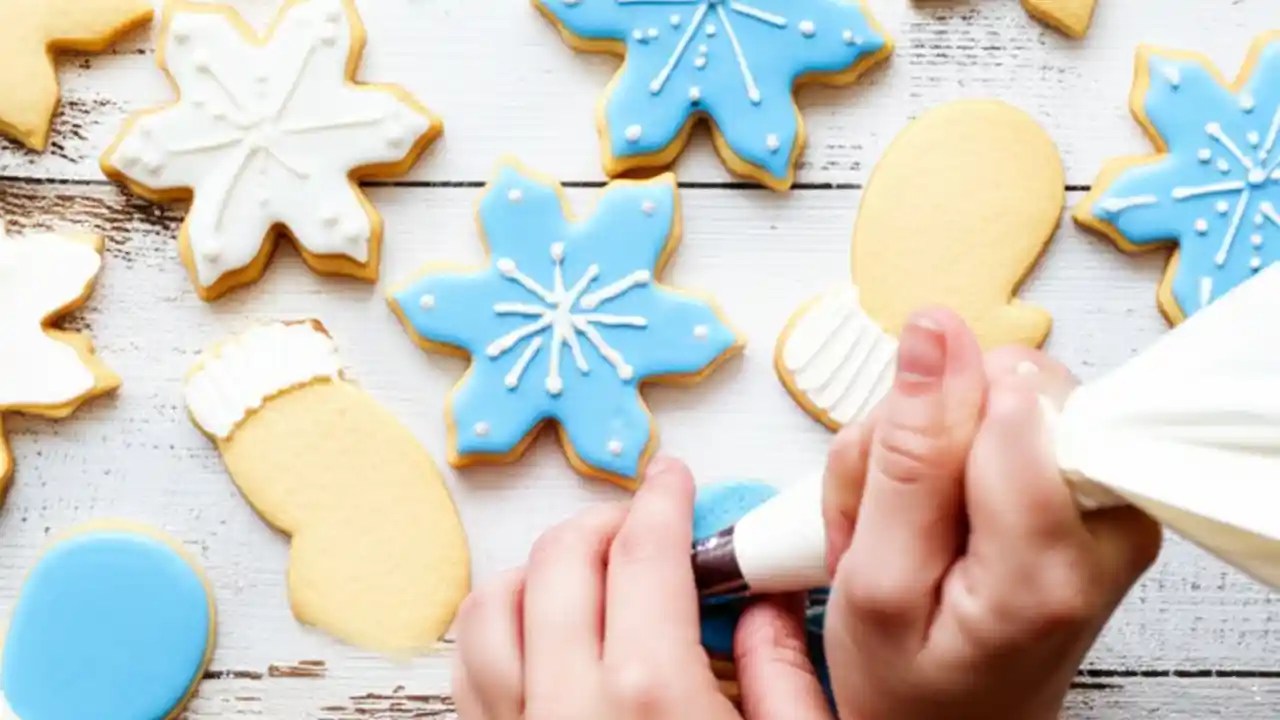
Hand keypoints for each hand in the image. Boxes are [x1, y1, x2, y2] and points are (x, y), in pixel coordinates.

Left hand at [453, 458, 833, 719]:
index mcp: (649, 695)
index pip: (643, 555)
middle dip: (604, 522)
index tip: (674, 480)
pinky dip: (498, 627)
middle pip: (560, 562)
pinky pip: (467, 669)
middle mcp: (566, 706)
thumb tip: (766, 605)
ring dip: (539, 570)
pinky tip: (539, 631)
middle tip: (642, 523)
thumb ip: (784, 676)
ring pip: (492, 608)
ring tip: (586, 571)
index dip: (663, 501)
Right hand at [822, 309, 1162, 719]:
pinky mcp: (1091, 491)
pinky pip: (1009, 418)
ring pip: (997, 393)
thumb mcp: (876, 582)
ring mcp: (1105, 505)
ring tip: (900, 527)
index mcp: (1050, 563)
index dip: (922, 424)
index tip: (891, 493)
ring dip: (923, 448)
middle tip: (886, 518)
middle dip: (919, 432)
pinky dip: (949, 454)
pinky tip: (928, 514)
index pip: (1003, 397)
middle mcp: (1105, 523)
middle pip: (1004, 386)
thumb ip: (908, 457)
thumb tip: (934, 334)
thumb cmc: (910, 683)